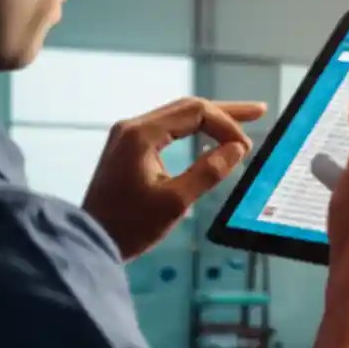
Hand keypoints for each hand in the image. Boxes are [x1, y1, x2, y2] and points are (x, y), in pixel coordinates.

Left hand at [82, 97, 266, 260]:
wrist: (89, 240)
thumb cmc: (130, 225)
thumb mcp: (175, 201)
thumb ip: (208, 172)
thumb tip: (238, 149)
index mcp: (142, 134)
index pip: (195, 113)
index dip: (226, 125)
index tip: (245, 148)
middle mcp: (133, 127)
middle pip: (187, 107)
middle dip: (224, 112)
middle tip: (258, 112)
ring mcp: (128, 136)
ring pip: (178, 116)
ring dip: (210, 119)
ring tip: (242, 120)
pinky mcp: (128, 149)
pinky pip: (167, 129)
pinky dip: (193, 130)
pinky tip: (210, 137)